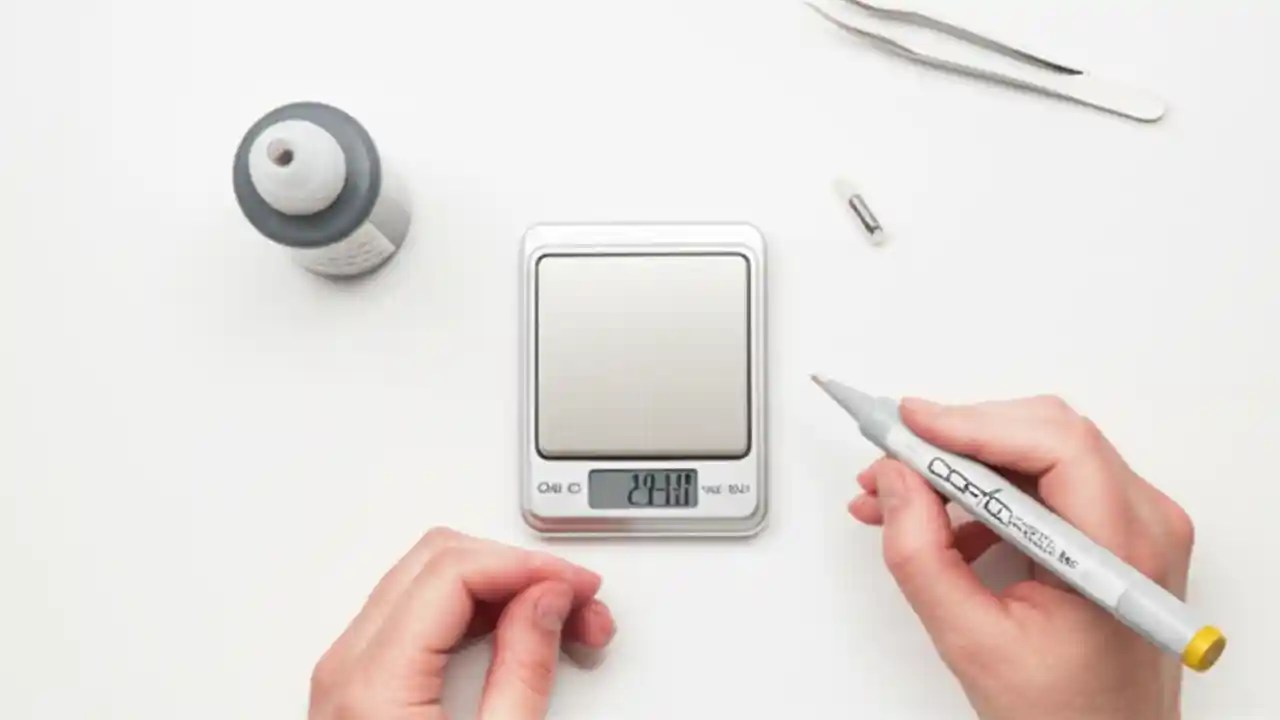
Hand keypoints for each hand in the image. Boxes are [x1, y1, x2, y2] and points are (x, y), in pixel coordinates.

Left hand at [308, 528, 615, 719]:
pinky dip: (474, 611)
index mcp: (373, 682)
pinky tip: (519, 633)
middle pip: (437, 559)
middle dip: (518, 570)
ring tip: (561, 624)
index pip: (454, 571)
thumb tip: (546, 599)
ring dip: (500, 587)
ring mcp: (347, 673)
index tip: (577, 586)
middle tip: (577, 603)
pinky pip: (418, 613)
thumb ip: (525, 668)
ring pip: (427, 579)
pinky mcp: (360, 684)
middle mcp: (347, 666)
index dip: (527, 566)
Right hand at [848, 397, 1194, 719]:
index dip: (973, 423)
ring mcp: (1135, 523)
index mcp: (1122, 550)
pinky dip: (984, 488)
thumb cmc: (1067, 715)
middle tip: (889, 461)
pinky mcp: (1115, 528)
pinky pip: (1045, 479)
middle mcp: (1145, 523)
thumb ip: (922, 555)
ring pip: (1039, 449)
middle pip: (1044, 434)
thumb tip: (894, 481)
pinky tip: (937, 519)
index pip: (1055, 445)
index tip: (907, 424)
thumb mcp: (973, 641)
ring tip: (897, 495)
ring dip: (963, 463)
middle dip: (956, 440)